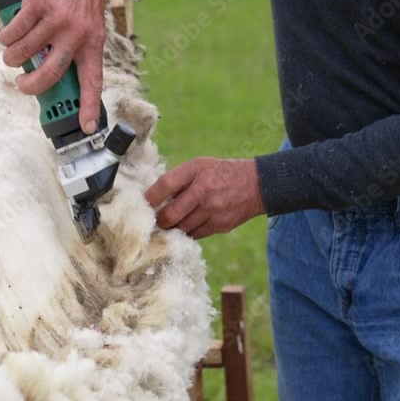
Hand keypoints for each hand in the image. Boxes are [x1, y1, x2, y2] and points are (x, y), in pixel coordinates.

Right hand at [0, 0, 107, 133]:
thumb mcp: (89, 25)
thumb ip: (76, 48)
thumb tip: (54, 73)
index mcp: (92, 44)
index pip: (93, 81)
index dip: (90, 107)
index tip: (88, 127)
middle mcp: (76, 35)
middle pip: (49, 74)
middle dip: (30, 85)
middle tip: (23, 84)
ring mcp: (56, 20)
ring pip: (24, 53)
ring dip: (12, 57)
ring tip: (12, 54)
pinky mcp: (37, 4)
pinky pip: (14, 31)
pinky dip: (7, 36)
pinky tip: (8, 35)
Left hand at [144, 158, 265, 239]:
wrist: (256, 184)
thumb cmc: (221, 173)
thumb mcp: (199, 165)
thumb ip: (178, 179)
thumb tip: (153, 197)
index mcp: (195, 171)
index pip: (164, 186)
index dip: (149, 198)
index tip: (143, 205)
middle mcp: (203, 191)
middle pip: (169, 215)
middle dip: (158, 221)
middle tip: (154, 221)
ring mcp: (212, 211)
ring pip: (181, 229)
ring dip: (172, 229)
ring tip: (168, 225)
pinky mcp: (219, 226)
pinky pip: (194, 235)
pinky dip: (187, 232)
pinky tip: (186, 227)